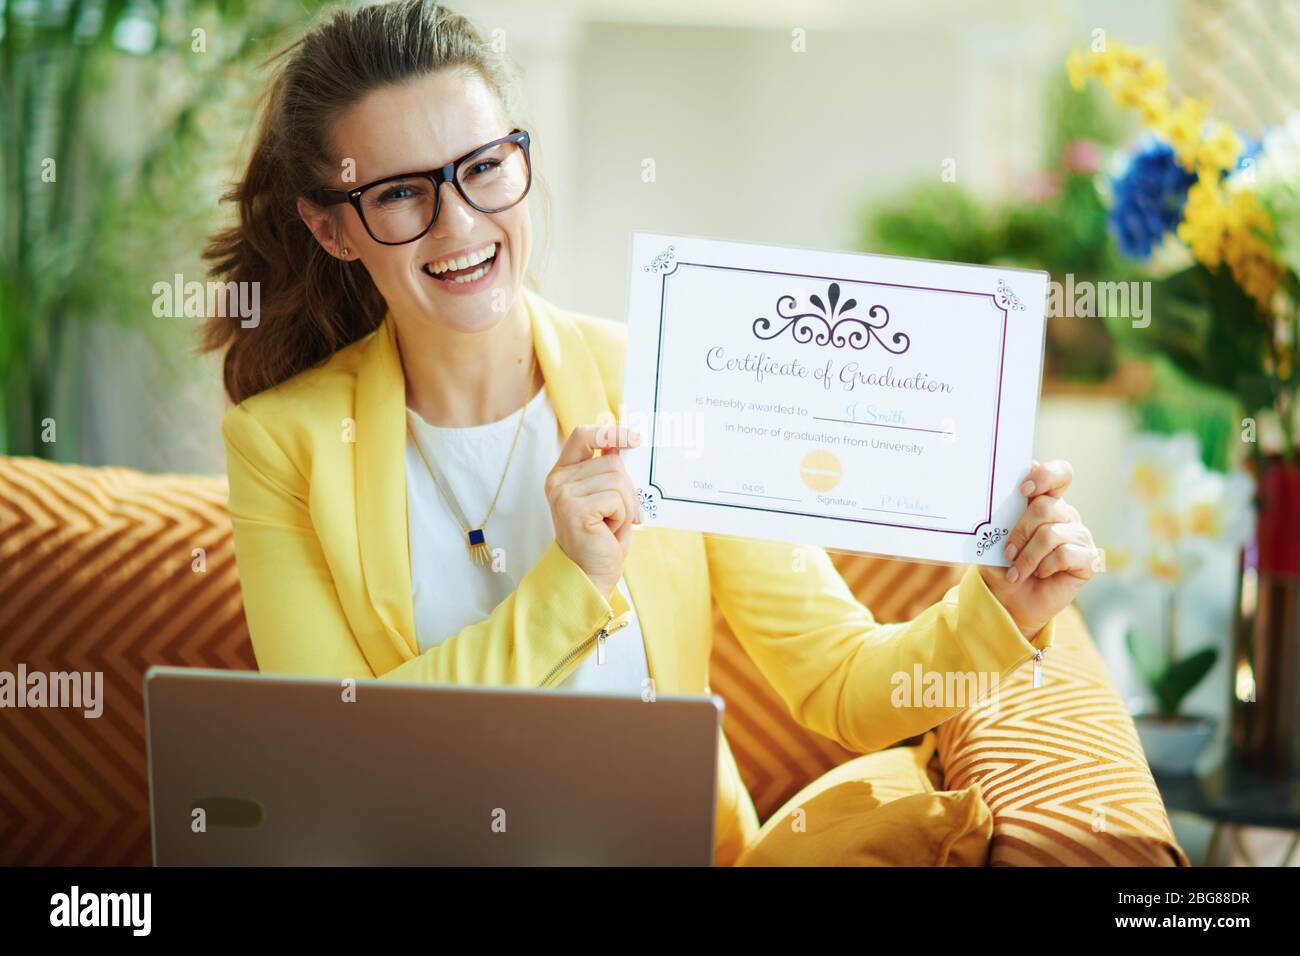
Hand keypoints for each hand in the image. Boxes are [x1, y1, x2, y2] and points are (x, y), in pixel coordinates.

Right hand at [545, 423, 642, 598]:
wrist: (589, 573)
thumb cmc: (600, 537)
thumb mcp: (607, 495)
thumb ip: (609, 468)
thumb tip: (625, 440)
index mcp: (563, 472)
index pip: (583, 435)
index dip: (610, 432)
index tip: (633, 439)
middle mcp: (558, 480)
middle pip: (613, 462)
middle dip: (628, 490)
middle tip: (617, 515)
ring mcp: (564, 493)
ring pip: (618, 480)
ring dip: (626, 506)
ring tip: (610, 524)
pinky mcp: (575, 508)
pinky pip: (617, 499)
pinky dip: (622, 517)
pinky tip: (607, 530)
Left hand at [978, 459, 1102, 639]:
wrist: (1010, 600)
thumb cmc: (1002, 566)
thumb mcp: (993, 540)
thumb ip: (999, 518)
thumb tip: (993, 500)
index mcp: (1044, 502)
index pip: (1060, 474)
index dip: (1046, 475)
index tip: (1023, 489)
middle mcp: (1065, 514)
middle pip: (1046, 506)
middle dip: (1020, 531)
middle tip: (1007, 553)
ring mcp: (1079, 535)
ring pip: (1051, 534)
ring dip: (1027, 556)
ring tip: (1017, 571)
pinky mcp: (1088, 558)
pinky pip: (1065, 554)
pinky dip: (1045, 566)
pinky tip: (1041, 574)